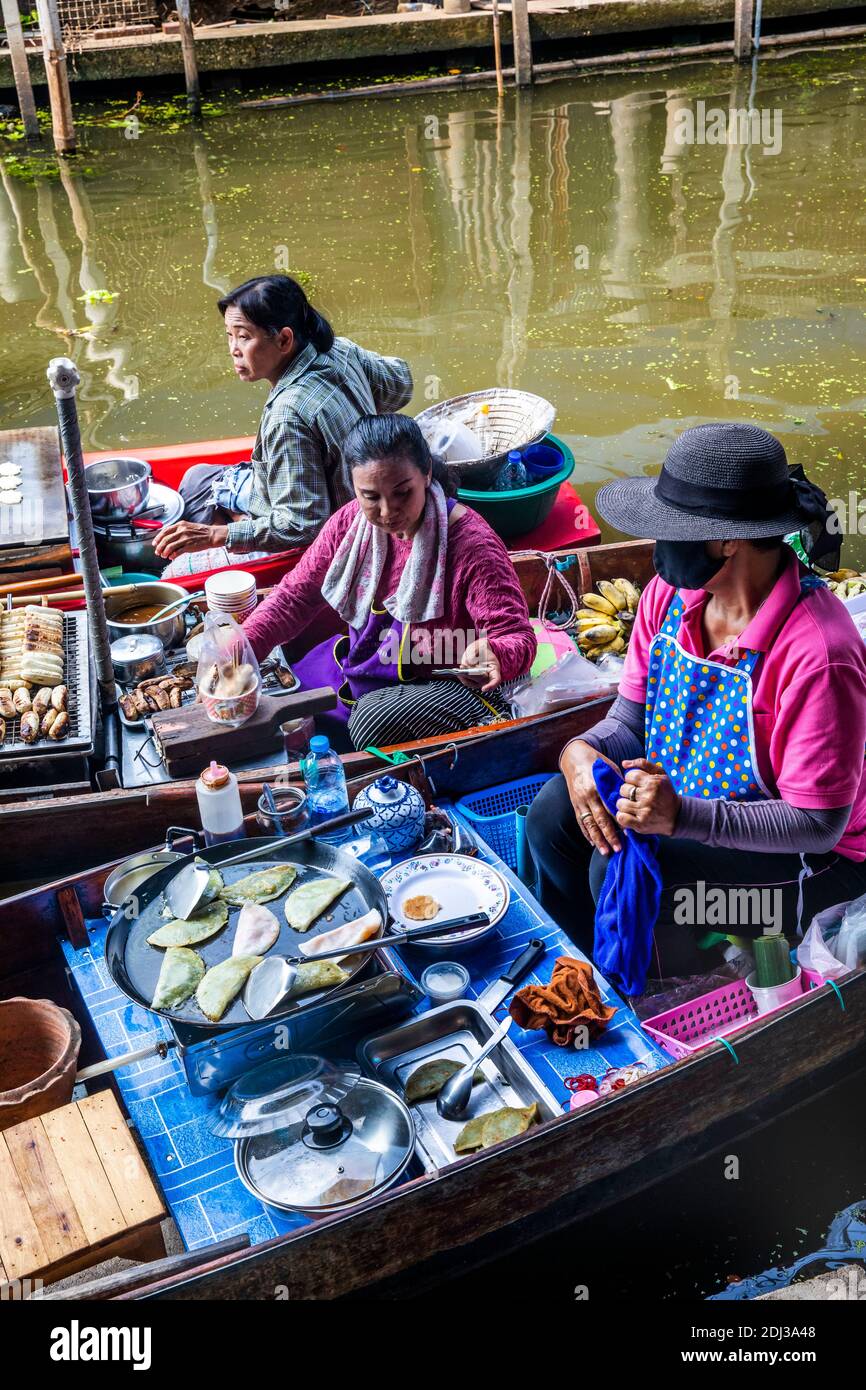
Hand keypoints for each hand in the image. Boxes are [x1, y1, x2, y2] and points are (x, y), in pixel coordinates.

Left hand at [153, 522, 227, 561]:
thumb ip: (178, 530)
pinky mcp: (189, 546)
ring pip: (170, 546)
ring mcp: (185, 538)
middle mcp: (181, 530)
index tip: (155, 543)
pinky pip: (177, 552)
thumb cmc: (201, 532)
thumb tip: (168, 538)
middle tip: (157, 552)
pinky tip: (171, 557)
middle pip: (165, 539)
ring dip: (165, 552)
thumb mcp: (188, 527)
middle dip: (159, 547)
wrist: (212, 535)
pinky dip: (172, 555)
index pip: (165, 531)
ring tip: (164, 556)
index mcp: (180, 524)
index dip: (158, 538)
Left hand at [459, 638, 500, 692]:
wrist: (479, 651)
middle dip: (472, 675)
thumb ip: (474, 654)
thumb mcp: (479, 647)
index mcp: (494, 668)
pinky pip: (468, 682)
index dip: (491, 686)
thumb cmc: (481, 649)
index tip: (484, 689)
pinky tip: (458, 672)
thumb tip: (469, 663)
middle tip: (463, 667)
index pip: (496, 680)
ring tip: (460, 667)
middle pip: (481, 680)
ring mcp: (481, 680)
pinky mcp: (474, 680)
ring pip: (473, 683)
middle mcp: (489, 677)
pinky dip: (462, 678)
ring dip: (465, 676)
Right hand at [560, 740, 621, 855]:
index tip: (629, 832)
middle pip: (600, 820)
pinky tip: (593, 843)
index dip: (620, 821)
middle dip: (610, 835)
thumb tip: (631, 801)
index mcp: (598, 786)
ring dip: (598, 839)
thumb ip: (618, 786)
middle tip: (619, 848)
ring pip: (589, 824)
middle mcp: (587, 796)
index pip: (610, 808)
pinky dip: (587, 833)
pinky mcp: (575, 804)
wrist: (575, 758)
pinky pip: (581, 822)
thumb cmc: (597, 763)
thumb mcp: (610, 769)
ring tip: (606, 852)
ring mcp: (579, 801)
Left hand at [616, 758, 680, 836]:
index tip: (637, 784)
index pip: (629, 776)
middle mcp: (649, 796)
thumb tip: (624, 763)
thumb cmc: (666, 793)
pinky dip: (622, 816)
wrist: (676, 816)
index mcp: (653, 782)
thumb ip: (643, 764)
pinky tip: (629, 814)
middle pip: (623, 789)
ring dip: (624, 804)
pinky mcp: (641, 824)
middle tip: (636, 796)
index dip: (631, 780)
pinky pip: (621, 818)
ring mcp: (644, 811)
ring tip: (633, 805)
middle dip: (627, 792)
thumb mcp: (660, 774)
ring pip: (620, 803)